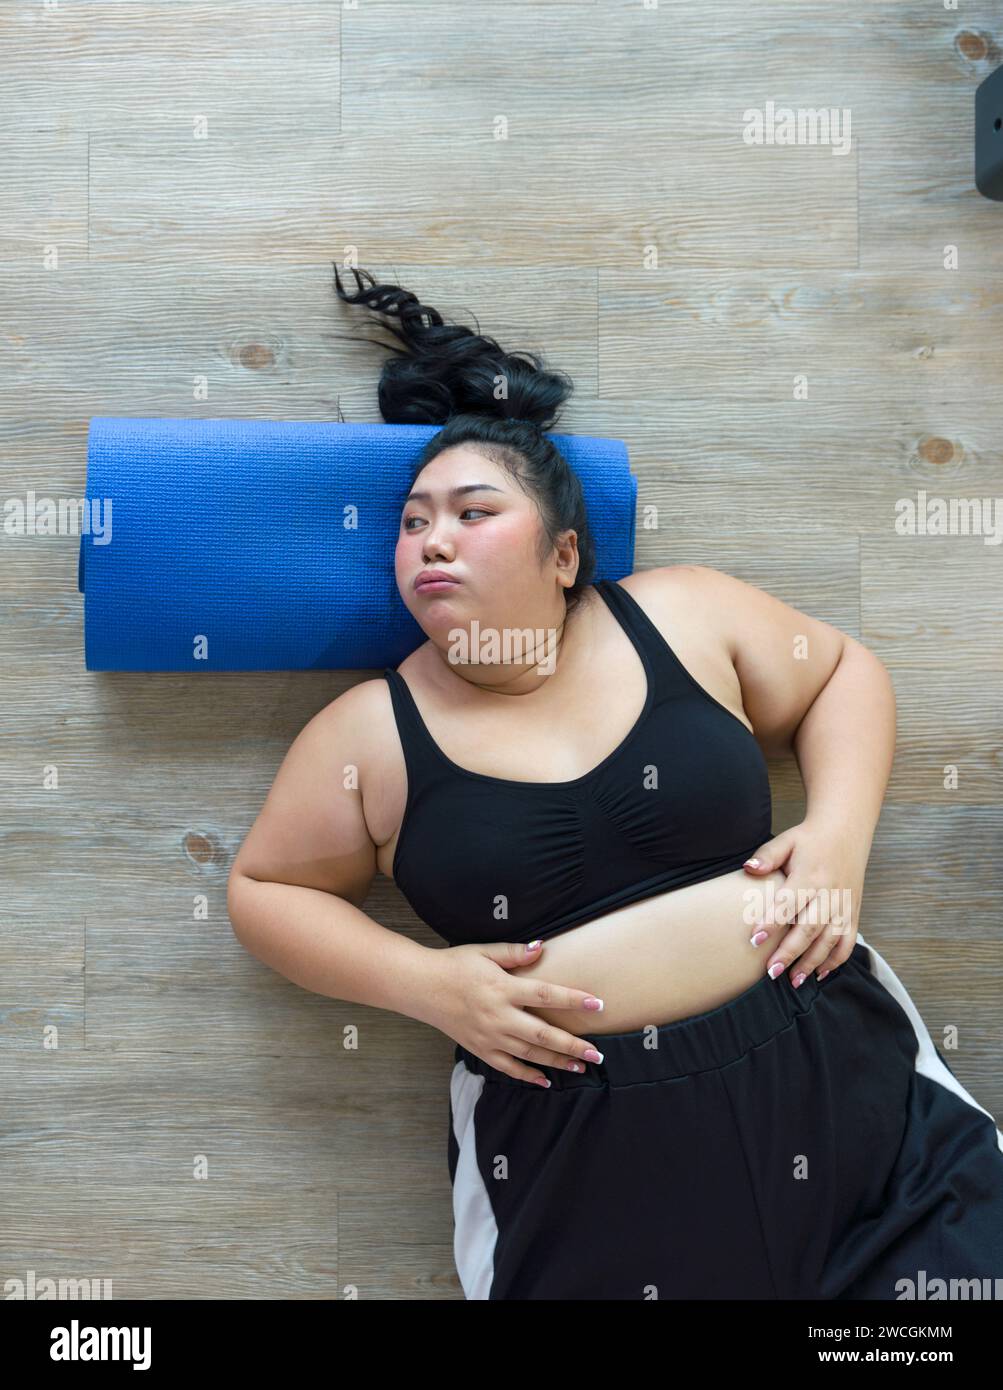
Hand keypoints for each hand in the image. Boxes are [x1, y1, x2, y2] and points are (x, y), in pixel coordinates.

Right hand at [425, 940, 605, 1086]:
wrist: (422, 987)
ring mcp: (490, 1037)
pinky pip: (508, 1068)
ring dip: (557, 1062)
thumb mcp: (484, 951)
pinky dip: (528, 1076)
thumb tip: (541, 948)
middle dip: (573, 1045)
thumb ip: (514, 952)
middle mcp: (499, 1017)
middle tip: (598, 1053)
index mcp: (503, 989)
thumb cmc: (455, 965)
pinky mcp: (481, 1050)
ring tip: (581, 1066)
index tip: (597, 1004)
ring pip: (530, 1055)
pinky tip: (546, 1080)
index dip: (573, 999)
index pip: (545, 994)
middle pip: (543, 1035)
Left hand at [741, 818, 868, 985]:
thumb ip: (766, 856)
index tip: (755, 940)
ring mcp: (844, 905)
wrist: (846, 831)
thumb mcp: (786, 840)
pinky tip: (820, 973)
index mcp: (810, 875)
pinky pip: (848, 941)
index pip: (788, 903)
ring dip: (812, 963)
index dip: (771, 922)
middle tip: (771, 972)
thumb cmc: (810, 839)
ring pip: (830, 940)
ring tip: (794, 981)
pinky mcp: (854, 912)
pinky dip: (836, 960)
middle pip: (809, 928)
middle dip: (790, 953)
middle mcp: (830, 893)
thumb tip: (747, 869)